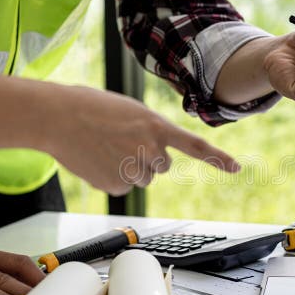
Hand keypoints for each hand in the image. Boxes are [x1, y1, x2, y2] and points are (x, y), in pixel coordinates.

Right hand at [42, 85, 239, 194]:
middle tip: (121, 141)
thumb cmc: (93, 108)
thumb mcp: (131, 112)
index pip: (195, 145)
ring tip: (106, 148)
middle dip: (146, 158)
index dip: (217, 158)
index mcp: (157, 126)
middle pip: (161, 166)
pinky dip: (111, 177)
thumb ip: (151, 132)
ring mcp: (134, 169)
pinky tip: (96, 159)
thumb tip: (156, 159)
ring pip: (142, 178)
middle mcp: (150, 150)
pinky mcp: (116, 185)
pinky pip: (122, 186)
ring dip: (129, 167)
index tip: (237, 168)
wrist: (58, 117)